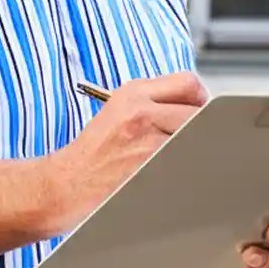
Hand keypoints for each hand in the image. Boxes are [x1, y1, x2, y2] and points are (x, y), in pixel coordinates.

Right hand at [45, 72, 208, 235]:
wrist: (67, 185)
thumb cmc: (94, 153)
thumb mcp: (120, 111)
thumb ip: (156, 102)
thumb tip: (198, 105)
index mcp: (133, 93)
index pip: (188, 83)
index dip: (199, 99)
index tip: (198, 110)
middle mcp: (141, 112)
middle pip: (199, 111)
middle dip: (201, 126)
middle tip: (192, 140)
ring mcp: (148, 140)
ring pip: (197, 138)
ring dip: (194, 148)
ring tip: (178, 157)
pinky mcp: (152, 168)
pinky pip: (186, 161)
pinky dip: (187, 167)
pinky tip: (171, 172)